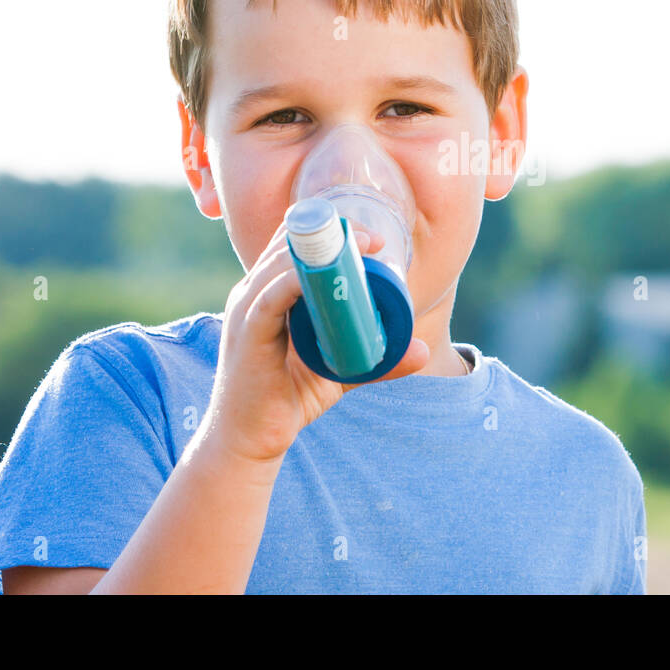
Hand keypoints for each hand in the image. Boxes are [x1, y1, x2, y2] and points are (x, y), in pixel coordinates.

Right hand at [203, 219, 429, 464]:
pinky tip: (323, 278)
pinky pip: (270, 297)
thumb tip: (423, 350)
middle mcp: (253, 292)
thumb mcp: (340, 371)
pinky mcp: (247, 334)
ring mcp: (246, 310)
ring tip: (363, 250)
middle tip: (376, 241)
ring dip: (323, 251)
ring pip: (281, 262)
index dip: (332, 230)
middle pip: (290, 242)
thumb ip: (376, 360)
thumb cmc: (289, 398)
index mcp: (269, 290)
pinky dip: (298, 281)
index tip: (374, 238)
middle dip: (334, 233)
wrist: (249, 440)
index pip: (295, 242)